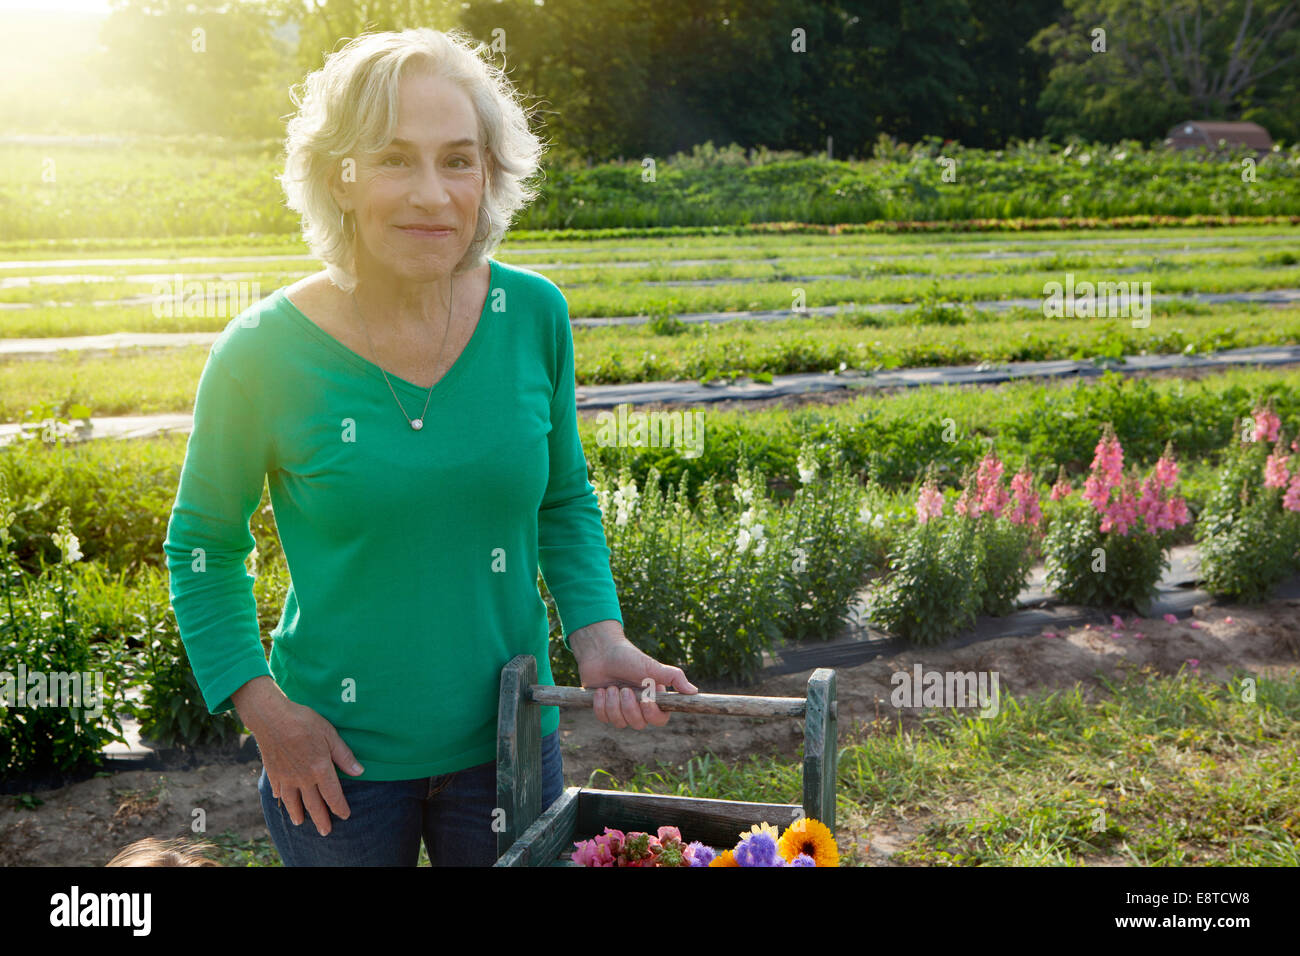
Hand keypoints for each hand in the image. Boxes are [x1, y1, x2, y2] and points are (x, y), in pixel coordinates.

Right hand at [235, 679, 363, 835]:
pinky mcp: (272, 771)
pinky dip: (280, 797)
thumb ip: (344, 755)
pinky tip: (280, 799)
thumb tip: (359, 772)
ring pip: (292, 802)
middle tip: (325, 831)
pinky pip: (277, 789)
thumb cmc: (304, 722)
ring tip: (300, 822)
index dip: (340, 807)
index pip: (333, 795)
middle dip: (321, 819)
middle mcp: (302, 778)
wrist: (272, 717)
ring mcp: (285, 777)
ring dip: (297, 813)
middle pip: (313, 804)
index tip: (345, 816)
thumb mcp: (330, 734)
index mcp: (320, 769)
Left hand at [571, 621, 697, 729]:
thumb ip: (674, 678)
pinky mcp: (604, 710)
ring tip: (611, 687)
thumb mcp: (653, 667)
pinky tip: (600, 690)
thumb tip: (694, 691)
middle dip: (629, 707)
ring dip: (613, 704)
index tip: (645, 699)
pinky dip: (600, 704)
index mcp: (653, 699)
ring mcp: (621, 710)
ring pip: (620, 723)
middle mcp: (638, 707)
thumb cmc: (630, 658)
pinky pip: (603, 719)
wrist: (602, 651)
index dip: (652, 714)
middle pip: (638, 724)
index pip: (659, 720)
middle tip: (624, 689)